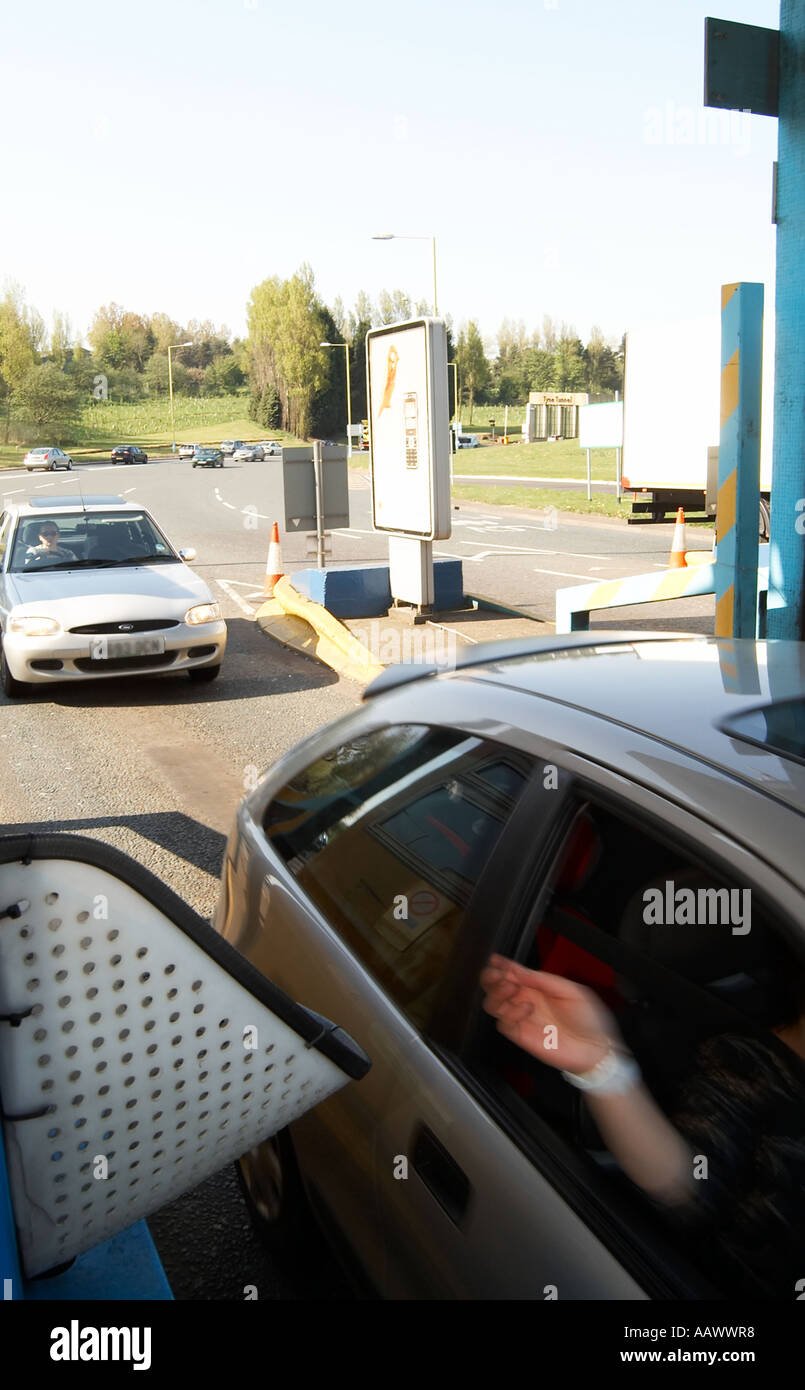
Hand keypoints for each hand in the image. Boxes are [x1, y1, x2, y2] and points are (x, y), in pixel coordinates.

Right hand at [480, 955, 621, 1073]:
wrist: (596, 1049)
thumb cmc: (589, 1020)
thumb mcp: (571, 990)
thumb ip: (543, 980)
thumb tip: (520, 970)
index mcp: (538, 988)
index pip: (513, 974)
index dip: (501, 965)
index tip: (495, 960)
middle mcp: (527, 1001)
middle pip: (496, 988)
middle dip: (491, 978)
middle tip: (496, 974)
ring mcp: (523, 1019)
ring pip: (494, 1005)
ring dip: (497, 994)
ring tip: (511, 988)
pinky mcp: (522, 1036)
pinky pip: (504, 1024)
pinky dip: (510, 1013)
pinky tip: (526, 1008)